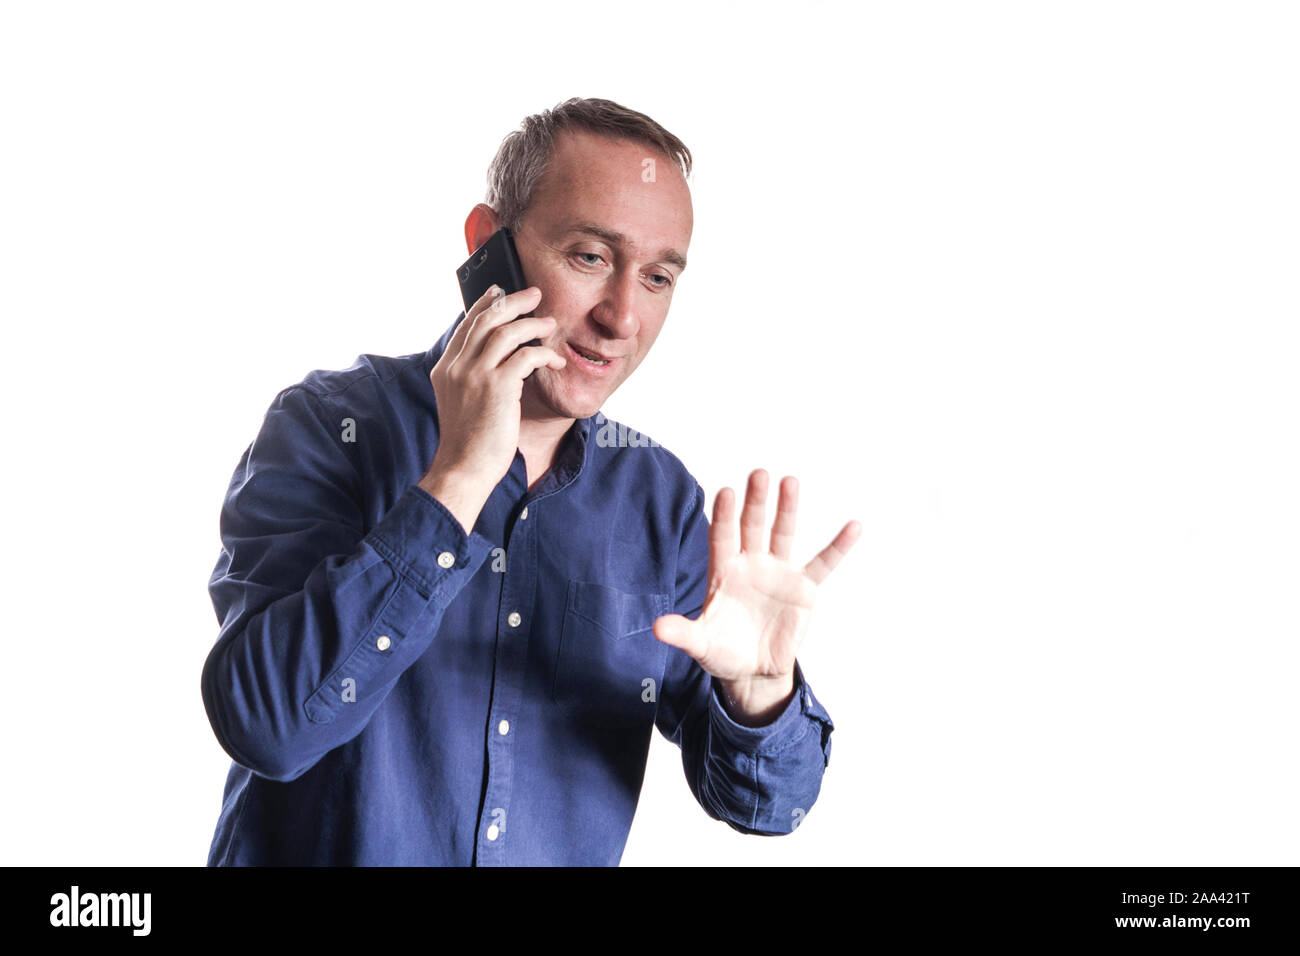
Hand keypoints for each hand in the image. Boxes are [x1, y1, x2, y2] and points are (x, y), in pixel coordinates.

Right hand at [418, 285, 565, 528]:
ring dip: (533, 324)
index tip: (500, 291)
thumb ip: (471, 377)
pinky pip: (526, 356)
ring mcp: (475, 375)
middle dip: (513, 302)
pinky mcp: (498, 387)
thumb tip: (497, 357)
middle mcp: (457, 366)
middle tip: (534, 294)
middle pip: (486, 319)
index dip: (484, 304)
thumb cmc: (468, 441)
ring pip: (506, 331)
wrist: (464, 468)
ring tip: (551, 324)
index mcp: (445, 368)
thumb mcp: (461, 402)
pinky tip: (555, 359)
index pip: (466, 325)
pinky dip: (544, 353)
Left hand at [652, 470, 860, 724]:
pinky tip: (854, 527)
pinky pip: (823, 564)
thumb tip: (657, 628)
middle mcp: (751, 564)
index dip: (724, 516)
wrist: (753, 671)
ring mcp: (778, 573)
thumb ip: (682, 633)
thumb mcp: (701, 644)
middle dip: (755, 502)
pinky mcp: (803, 589)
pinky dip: (839, 547)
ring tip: (790, 481)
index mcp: (723, 572)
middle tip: (759, 473)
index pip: (722, 537)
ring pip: (783, 534)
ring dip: (787, 509)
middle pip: (752, 526)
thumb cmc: (723, 651)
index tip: (725, 492)